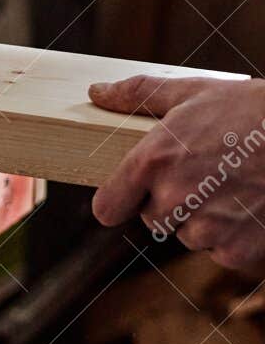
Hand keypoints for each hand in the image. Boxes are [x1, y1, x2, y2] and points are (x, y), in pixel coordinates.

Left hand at [90, 74, 264, 273]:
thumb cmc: (253, 110)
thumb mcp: (194, 92)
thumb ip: (139, 94)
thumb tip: (96, 92)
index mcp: (152, 161)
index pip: (107, 208)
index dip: (119, 201)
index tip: (132, 195)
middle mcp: (173, 197)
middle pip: (152, 219)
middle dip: (171, 202)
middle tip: (206, 175)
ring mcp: (205, 228)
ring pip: (189, 235)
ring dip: (205, 220)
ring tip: (234, 186)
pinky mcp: (236, 251)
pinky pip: (221, 251)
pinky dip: (235, 236)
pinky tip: (253, 205)